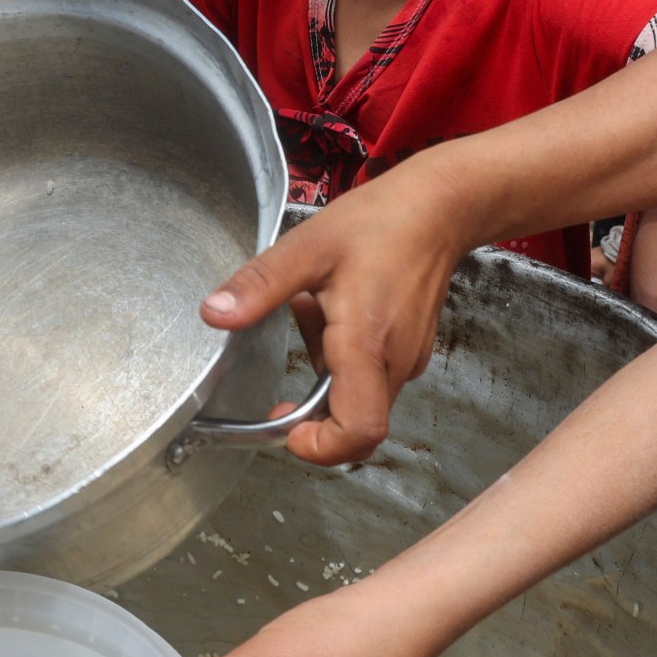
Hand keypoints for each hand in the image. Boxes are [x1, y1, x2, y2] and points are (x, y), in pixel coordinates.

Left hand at [198, 162, 474, 465]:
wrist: (441, 208)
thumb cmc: (382, 223)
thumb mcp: (307, 248)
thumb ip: (260, 286)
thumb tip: (215, 315)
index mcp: (366, 344)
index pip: (357, 431)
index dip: (321, 448)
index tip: (288, 431)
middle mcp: (394, 361)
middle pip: (355, 423)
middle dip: (312, 407)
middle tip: (288, 377)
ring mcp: (408, 358)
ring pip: (360, 397)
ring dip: (325, 372)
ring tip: (314, 313)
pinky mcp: (411, 350)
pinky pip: (371, 374)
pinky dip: (343, 356)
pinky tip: (335, 309)